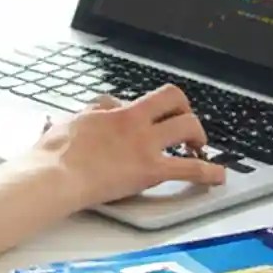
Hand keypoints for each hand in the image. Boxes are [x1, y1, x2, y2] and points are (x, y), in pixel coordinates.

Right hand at [34, 84, 226, 210]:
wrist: (54, 175)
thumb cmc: (56, 152)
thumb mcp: (74, 120)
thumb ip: (96, 112)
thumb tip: (105, 107)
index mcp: (119, 112)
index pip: (153, 96)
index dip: (168, 104)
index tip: (170, 115)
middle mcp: (137, 124)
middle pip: (176, 102)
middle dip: (185, 114)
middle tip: (185, 130)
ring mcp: (146, 146)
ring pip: (189, 128)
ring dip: (199, 137)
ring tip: (198, 149)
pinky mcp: (150, 171)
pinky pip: (190, 168)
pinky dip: (209, 172)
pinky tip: (218, 176)